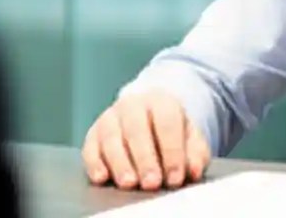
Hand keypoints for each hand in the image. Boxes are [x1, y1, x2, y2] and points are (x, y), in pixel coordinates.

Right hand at [82, 89, 211, 191]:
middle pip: (136, 129)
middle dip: (145, 158)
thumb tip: (193, 170)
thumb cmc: (170, 131)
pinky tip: (102, 177)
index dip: (172, 151)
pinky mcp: (93, 133)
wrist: (147, 115)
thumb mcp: (190, 138)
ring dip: (120, 162)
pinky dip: (94, 163)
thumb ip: (195, 153)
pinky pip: (90, 147)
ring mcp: (110, 117)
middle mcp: (133, 105)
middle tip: (152, 183)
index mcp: (161, 102)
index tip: (175, 177)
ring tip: (129, 183)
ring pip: (111, 137)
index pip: (167, 123)